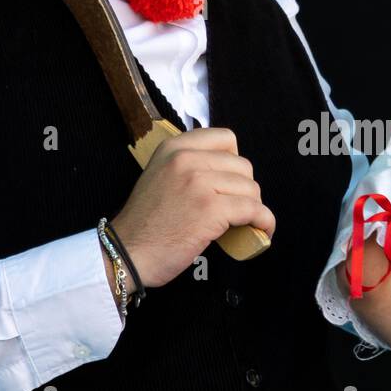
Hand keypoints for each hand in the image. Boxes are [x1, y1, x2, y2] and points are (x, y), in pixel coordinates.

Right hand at [108, 126, 275, 287]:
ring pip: (251, 188)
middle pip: (242, 166)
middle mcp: (186, 159)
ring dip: (254, 208)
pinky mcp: (211, 209)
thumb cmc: (144, 223)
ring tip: (245, 223)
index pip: (225, 138)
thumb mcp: (159, 177)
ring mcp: (199, 183)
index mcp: (174, 148)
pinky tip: (262, 230)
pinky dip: (264, 222)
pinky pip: (254, 210)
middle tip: (237, 209)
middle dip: (245, 189)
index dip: (235, 161)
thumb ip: (188, 167)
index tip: (231, 181)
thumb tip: (227, 173)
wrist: (126, 252)